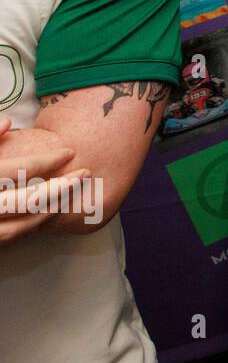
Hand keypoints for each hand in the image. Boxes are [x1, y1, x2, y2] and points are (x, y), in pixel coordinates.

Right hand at [0, 117, 87, 245]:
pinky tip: (44, 213)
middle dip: (60, 188)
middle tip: (84, 173)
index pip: (16, 171)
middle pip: (26, 202)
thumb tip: (8, 123)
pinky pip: (8, 239)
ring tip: (69, 194)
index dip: (46, 161)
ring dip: (48, 211)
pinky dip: (29, 227)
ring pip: (19, 227)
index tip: (69, 152)